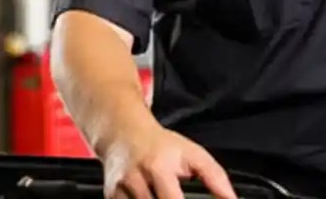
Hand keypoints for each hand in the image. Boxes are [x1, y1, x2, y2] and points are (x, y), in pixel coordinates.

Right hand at [102, 125, 235, 198]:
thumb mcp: (193, 154)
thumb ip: (215, 177)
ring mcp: (120, 190)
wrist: (123, 133)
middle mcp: (137, 179)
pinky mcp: (110, 197)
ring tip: (162, 193)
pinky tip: (147, 196)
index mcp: (160, 167)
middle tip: (177, 196)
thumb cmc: (161, 145)